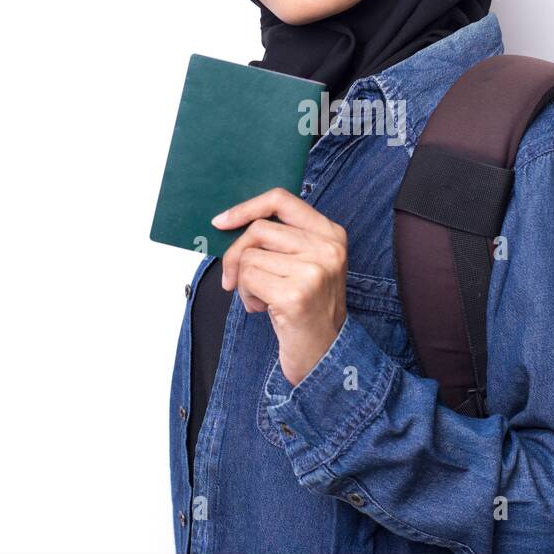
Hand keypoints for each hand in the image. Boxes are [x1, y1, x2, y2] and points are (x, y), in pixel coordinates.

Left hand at [212, 187, 346, 386]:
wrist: (323, 354)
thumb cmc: (307, 309)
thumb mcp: (305, 264)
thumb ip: (281, 240)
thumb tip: (231, 224)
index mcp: (331, 234)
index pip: (281, 200)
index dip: (247, 207)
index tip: (222, 222)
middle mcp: (327, 248)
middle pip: (259, 229)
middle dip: (236, 255)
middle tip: (234, 279)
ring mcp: (314, 270)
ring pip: (249, 256)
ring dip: (243, 282)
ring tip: (261, 299)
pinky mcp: (296, 294)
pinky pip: (247, 279)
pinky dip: (246, 296)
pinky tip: (263, 309)